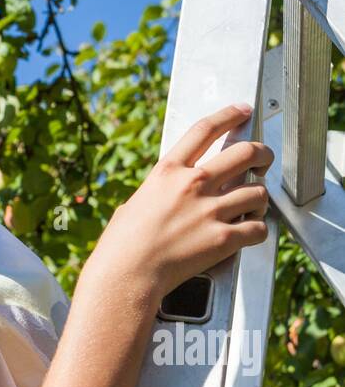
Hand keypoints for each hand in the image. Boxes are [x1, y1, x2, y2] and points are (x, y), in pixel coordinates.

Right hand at [89, 104, 273, 298]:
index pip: (205, 129)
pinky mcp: (223, 239)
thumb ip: (160, 192)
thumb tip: (165, 195)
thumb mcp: (135, 202)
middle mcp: (193, 184)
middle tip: (264, 159)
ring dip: (260, 199)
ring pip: (259, 192)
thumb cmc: (122, 244)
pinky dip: (258, 230)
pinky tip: (249, 232)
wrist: (127, 274)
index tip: (242, 111)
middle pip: (245, 152)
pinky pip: (258, 228)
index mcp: (168, 171)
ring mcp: (210, 210)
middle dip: (262, 153)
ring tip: (254, 205)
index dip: (229, 115)